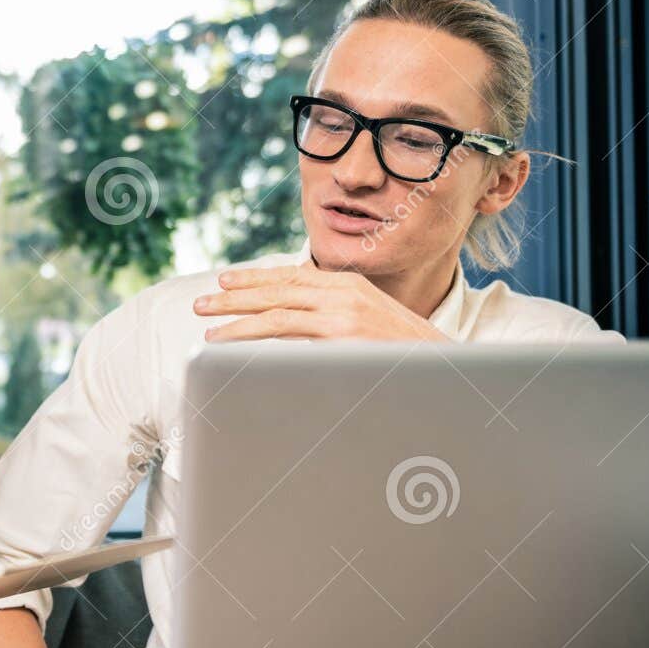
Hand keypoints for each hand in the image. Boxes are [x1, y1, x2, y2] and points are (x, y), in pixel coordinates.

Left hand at [195, 264, 448, 342]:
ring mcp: (344, 314)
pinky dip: (257, 340)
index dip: (256, 278)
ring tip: (209, 333)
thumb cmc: (407, 356)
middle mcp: (345, 292)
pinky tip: (235, 347)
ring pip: (276, 312)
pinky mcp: (343, 337)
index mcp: (350, 285)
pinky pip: (289, 335)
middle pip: (277, 289)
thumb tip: (298, 328)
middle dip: (235, 296)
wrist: (446, 371)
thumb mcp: (371, 325)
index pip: (292, 276)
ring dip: (237, 322)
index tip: (226, 281)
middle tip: (202, 304)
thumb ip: (337, 318)